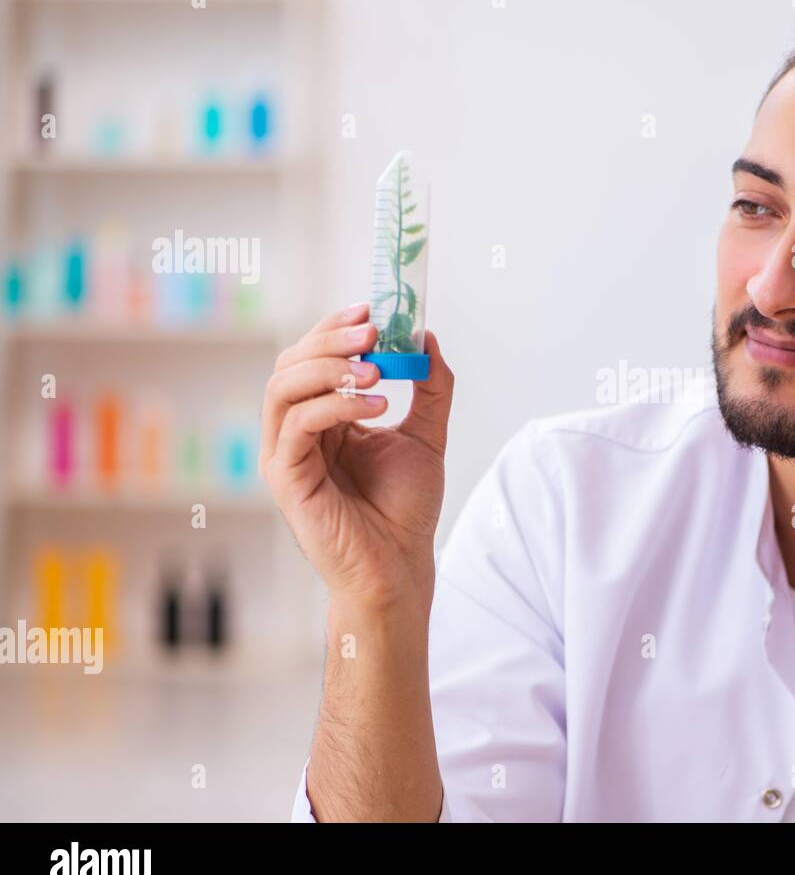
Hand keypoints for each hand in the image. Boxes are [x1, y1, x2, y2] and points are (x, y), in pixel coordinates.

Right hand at [259, 302, 453, 609]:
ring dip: (329, 367)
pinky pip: (296, 424)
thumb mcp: (426, 435)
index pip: (314, 357)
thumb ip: (430, 388)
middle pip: (291, 363)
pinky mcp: (285, 478)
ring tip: (376, 370)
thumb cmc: (405, 510)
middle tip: (373, 328)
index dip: (336, 326)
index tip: (373, 308)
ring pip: (284, 386)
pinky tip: (375, 405)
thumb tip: (427, 337)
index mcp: (325, 417)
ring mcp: (286, 454)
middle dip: (331, 337)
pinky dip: (334, 404)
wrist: (401, 566)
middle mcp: (298, 431)